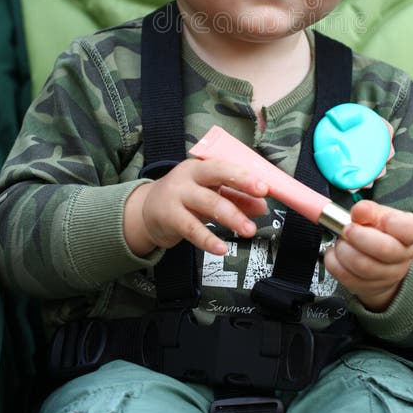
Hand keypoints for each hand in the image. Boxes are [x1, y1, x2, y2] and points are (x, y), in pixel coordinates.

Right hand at [124, 157, 268, 256]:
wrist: (146, 211)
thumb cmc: (185, 198)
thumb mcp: (210, 194)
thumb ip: (236, 198)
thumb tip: (262, 206)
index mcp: (201, 165)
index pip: (225, 164)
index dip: (245, 174)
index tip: (265, 186)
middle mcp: (188, 176)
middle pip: (216, 174)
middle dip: (241, 184)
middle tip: (262, 197)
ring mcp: (177, 195)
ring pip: (208, 202)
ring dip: (232, 216)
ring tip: (249, 230)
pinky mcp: (169, 217)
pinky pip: (191, 228)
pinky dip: (207, 239)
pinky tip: (221, 248)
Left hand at [323, 199, 412, 311]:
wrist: (378, 260)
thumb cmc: (379, 232)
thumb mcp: (377, 214)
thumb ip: (369, 210)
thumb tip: (359, 211)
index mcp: (409, 232)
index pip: (408, 229)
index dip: (391, 223)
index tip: (379, 217)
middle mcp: (403, 256)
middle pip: (383, 249)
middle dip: (358, 236)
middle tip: (347, 228)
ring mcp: (388, 276)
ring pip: (362, 266)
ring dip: (344, 249)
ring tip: (341, 240)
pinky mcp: (368, 287)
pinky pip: (346, 276)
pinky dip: (333, 261)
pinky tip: (335, 252)